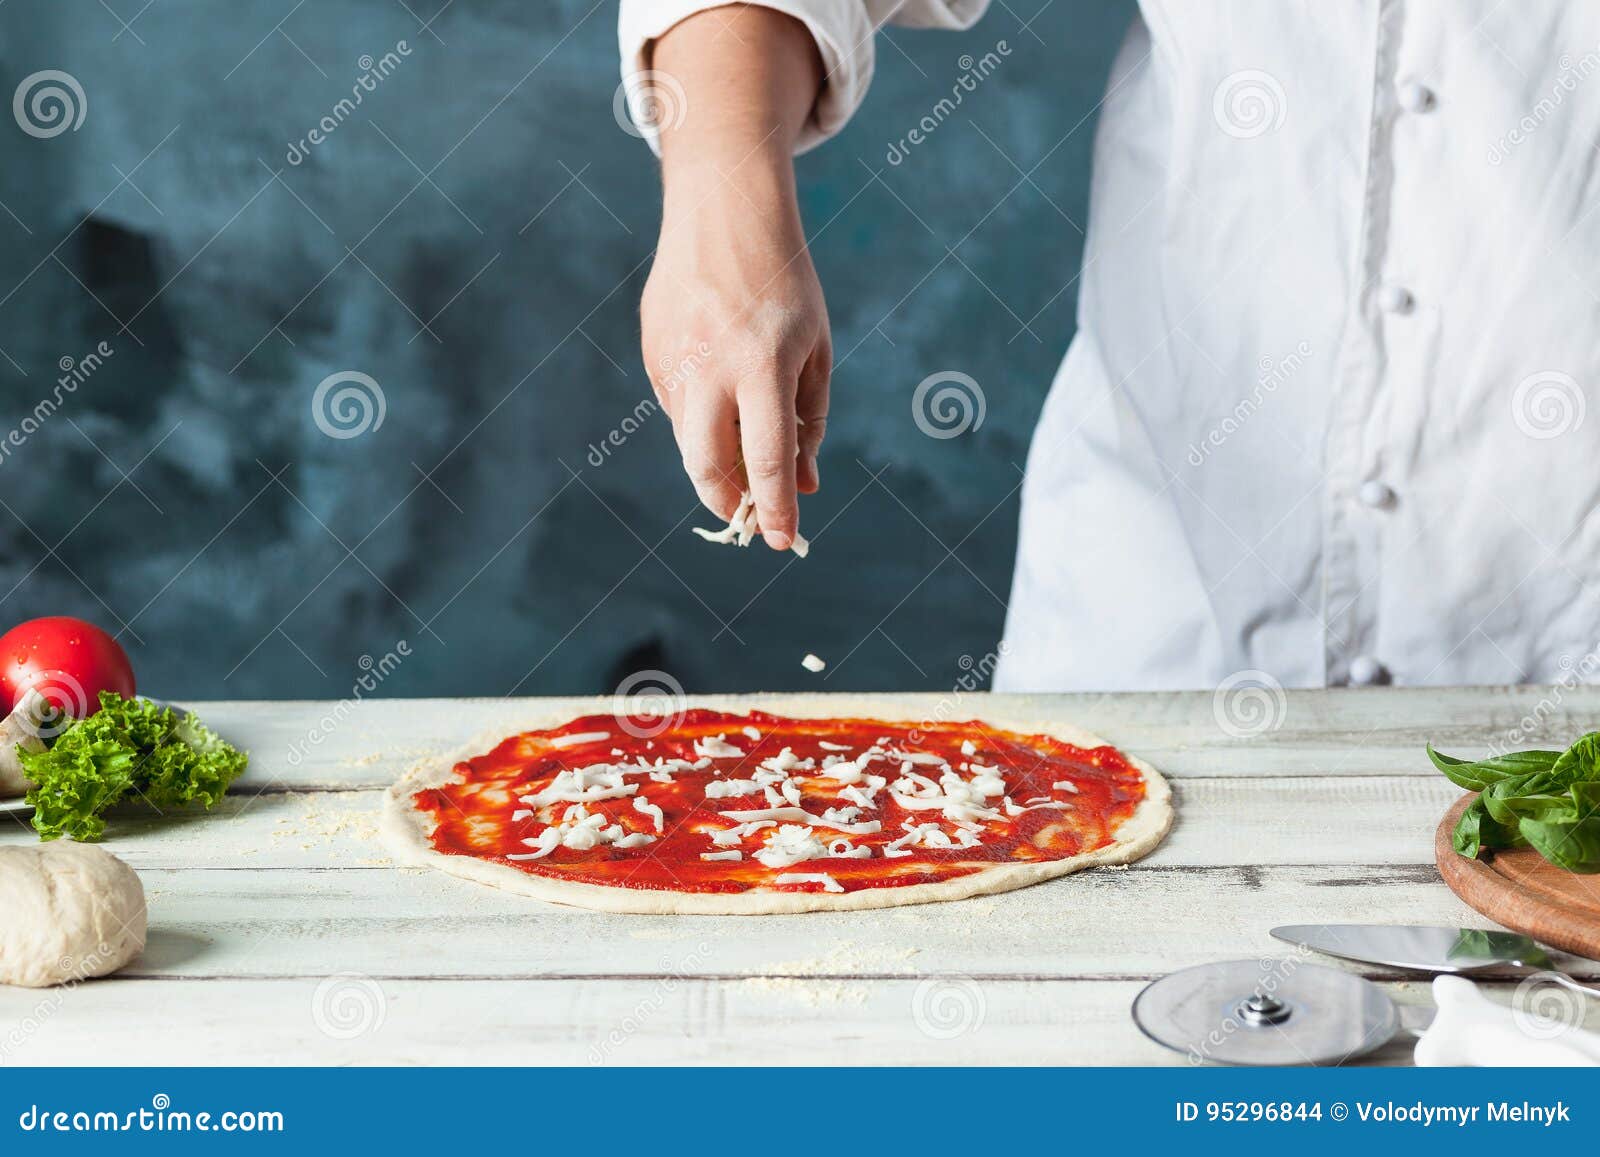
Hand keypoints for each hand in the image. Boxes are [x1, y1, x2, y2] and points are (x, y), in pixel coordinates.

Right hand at [639, 5, 828, 551]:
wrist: (721, 212)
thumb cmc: (784, 284)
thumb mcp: (815, 348)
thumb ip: (811, 420)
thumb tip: (806, 486)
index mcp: (764, 364)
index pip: (769, 458)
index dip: (777, 508)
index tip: (782, 542)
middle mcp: (712, 368)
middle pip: (709, 467)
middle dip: (729, 502)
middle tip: (750, 514)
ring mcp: (674, 361)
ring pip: (689, 441)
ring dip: (715, 461)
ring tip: (744, 450)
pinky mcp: (653, 354)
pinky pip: (678, 408)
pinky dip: (701, 419)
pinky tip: (718, 387)